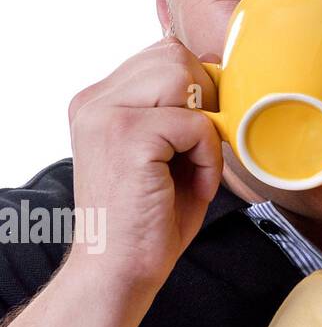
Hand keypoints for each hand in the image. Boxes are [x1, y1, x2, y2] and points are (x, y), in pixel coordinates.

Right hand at [65, 37, 223, 299]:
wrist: (119, 272)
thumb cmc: (149, 222)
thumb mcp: (165, 156)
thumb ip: (180, 115)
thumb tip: (221, 81)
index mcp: (100, 101)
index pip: (162, 55)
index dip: (197, 91)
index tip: (196, 141)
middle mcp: (95, 100)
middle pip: (174, 54)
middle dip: (204, 102)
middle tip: (199, 154)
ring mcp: (106, 114)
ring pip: (183, 75)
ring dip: (205, 127)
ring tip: (195, 169)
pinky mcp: (128, 137)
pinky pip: (196, 124)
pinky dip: (209, 158)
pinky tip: (196, 188)